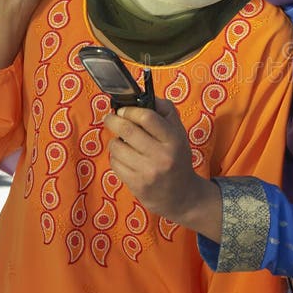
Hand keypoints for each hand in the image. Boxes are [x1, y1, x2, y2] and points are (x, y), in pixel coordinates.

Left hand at [104, 99, 222, 240]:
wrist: (182, 196)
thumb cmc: (177, 158)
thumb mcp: (179, 132)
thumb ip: (165, 111)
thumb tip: (145, 96)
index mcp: (173, 139)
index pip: (146, 117)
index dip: (130, 110)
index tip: (123, 110)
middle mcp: (161, 155)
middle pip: (127, 130)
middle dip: (113, 120)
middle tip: (110, 118)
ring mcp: (147, 171)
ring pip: (117, 147)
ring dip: (115, 142)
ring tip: (122, 143)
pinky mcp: (136, 185)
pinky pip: (114, 164)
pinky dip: (116, 158)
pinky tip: (125, 159)